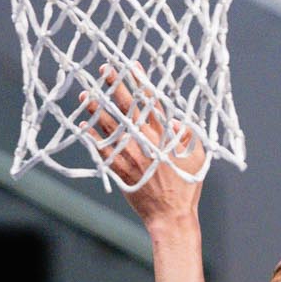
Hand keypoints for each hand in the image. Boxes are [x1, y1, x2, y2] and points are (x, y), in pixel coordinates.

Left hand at [86, 71, 206, 228]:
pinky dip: (93, 138)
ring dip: (96, 109)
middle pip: (127, 108)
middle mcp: (145, 142)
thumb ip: (188, 135)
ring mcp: (131, 156)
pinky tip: (83, 127)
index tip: (130, 65)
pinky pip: (103, 151)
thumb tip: (174, 120)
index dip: (140, 81)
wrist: (170, 216)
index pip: (150, 101)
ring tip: (85, 94)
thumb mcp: (197, 157)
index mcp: (164, 135)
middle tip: (104, 69)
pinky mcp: (121, 171)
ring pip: (110, 127)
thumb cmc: (187, 186)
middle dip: (114, 86)